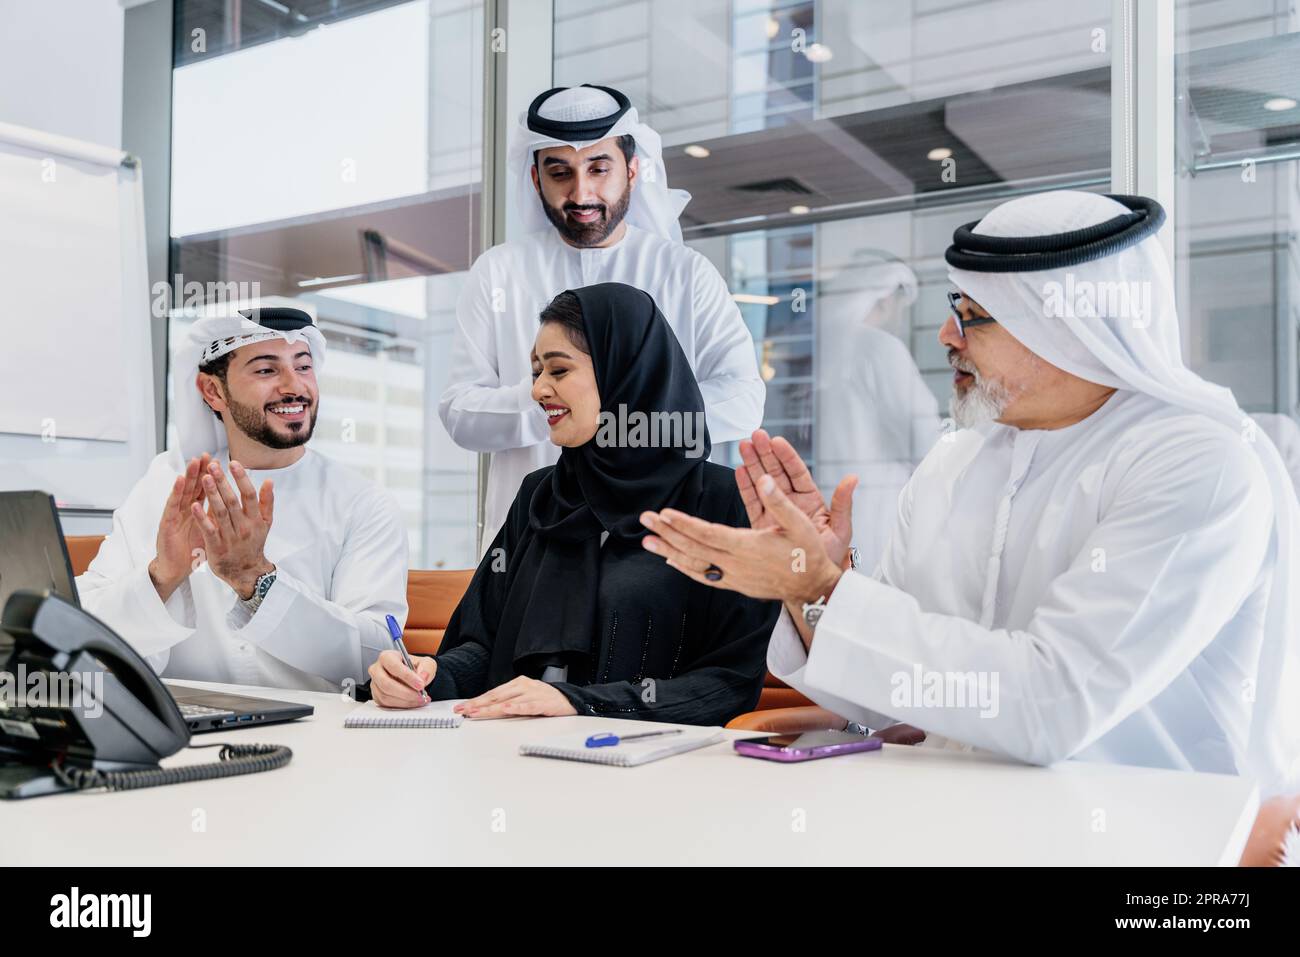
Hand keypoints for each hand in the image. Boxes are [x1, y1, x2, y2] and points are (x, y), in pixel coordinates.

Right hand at [150, 454, 212, 601]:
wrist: (176, 569)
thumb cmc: (193, 550)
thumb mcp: (210, 530)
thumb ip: (218, 516)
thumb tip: (233, 504)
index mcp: (197, 512)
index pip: (205, 490)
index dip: (211, 476)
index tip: (219, 460)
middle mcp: (186, 510)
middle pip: (194, 487)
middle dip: (200, 470)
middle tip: (206, 454)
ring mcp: (175, 515)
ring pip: (183, 492)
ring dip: (188, 476)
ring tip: (194, 461)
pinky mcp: (167, 524)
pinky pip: (172, 506)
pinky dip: (176, 492)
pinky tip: (180, 480)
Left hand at [191, 460, 274, 598]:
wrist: (247, 572)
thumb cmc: (254, 544)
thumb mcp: (266, 523)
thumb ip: (267, 502)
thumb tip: (269, 481)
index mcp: (255, 519)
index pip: (249, 495)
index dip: (241, 479)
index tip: (234, 463)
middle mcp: (244, 527)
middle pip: (232, 501)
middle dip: (222, 482)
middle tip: (213, 466)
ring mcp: (230, 537)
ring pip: (220, 512)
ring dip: (212, 495)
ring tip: (204, 478)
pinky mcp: (217, 547)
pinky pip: (209, 530)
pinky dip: (201, 517)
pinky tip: (194, 505)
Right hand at [368, 651, 434, 707]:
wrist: (411, 677)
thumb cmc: (415, 667)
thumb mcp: (426, 663)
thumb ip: (427, 668)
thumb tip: (422, 677)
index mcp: (387, 657)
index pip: (393, 666)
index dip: (407, 676)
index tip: (420, 685)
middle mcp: (377, 669)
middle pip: (386, 683)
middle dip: (406, 692)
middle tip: (420, 696)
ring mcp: (375, 684)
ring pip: (386, 696)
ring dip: (405, 701)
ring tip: (420, 700)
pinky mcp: (377, 696)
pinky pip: (386, 704)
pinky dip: (402, 705)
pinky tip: (413, 702)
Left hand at [454, 676, 577, 718]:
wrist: (571, 699)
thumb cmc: (545, 699)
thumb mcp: (524, 697)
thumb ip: (508, 701)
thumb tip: (486, 709)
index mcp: (517, 684)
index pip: (492, 693)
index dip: (476, 700)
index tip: (462, 707)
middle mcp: (523, 686)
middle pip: (496, 696)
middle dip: (477, 704)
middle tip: (463, 710)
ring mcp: (533, 693)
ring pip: (508, 701)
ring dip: (491, 708)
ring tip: (477, 712)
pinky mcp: (544, 702)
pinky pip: (528, 705)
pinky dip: (517, 707)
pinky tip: (507, 709)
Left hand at [641, 473, 843, 603]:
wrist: (813, 588)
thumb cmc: (808, 553)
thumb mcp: (800, 523)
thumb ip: (779, 501)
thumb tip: (764, 479)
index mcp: (748, 546)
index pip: (708, 534)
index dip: (684, 524)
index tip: (664, 513)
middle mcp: (736, 564)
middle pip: (694, 547)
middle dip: (667, 533)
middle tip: (645, 519)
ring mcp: (734, 577)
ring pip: (694, 564)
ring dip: (669, 551)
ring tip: (647, 541)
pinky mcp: (735, 584)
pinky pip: (704, 576)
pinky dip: (685, 567)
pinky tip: (671, 560)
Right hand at [736, 429, 856, 566]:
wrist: (812, 583)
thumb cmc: (829, 558)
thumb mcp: (841, 530)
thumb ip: (843, 503)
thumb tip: (853, 478)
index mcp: (811, 501)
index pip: (797, 473)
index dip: (787, 456)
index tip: (777, 441)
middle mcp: (792, 503)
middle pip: (777, 473)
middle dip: (765, 453)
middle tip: (755, 436)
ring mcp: (776, 512)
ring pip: (762, 483)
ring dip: (752, 464)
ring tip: (743, 446)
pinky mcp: (762, 524)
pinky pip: (752, 502)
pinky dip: (745, 487)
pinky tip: (739, 471)